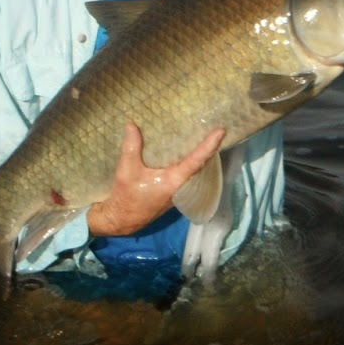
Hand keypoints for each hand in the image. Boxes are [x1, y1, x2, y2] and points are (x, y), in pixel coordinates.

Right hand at [88, 123, 225, 236]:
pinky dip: (187, 159)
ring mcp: (177, 189)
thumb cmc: (127, 197)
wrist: (122, 219)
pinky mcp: (171, 190)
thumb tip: (132, 125)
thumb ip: (131, 147)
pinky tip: (182, 148)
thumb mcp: (126, 170)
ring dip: (199, 153)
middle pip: (199, 164)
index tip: (221, 132)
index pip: (196, 160)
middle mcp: (180, 186)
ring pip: (193, 168)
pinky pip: (184, 171)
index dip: (209, 146)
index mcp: (174, 180)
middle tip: (214, 127)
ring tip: (202, 133)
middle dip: (208, 147)